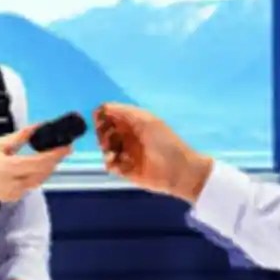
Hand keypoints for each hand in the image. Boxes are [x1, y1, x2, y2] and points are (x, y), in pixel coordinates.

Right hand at [0, 126, 70, 214]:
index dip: (56, 154)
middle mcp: (13, 183)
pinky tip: (36, 165)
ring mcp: (13, 193)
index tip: (67, 146)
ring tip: (53, 154)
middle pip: (43, 173)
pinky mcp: (12, 197)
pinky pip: (30, 185)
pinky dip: (36, 175)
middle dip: (55, 160)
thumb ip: (20, 137)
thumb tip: (37, 128)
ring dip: (47, 168)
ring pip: (39, 180)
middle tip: (63, 147)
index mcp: (8, 167)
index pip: (40, 162)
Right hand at [93, 103, 211, 202]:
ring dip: (106, 149)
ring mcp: (127, 153)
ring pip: (105, 148)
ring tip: (112, 154)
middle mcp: (129, 135)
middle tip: (107, 140)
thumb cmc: (164, 142)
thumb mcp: (145, 120)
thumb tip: (100, 108)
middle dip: (102, 134)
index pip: (110, 115)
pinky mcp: (126, 170)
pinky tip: (116, 164)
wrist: (178, 171)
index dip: (102, 117)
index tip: (101, 122)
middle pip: (104, 130)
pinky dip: (110, 162)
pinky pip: (110, 164)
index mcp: (133, 121)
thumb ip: (122, 111)